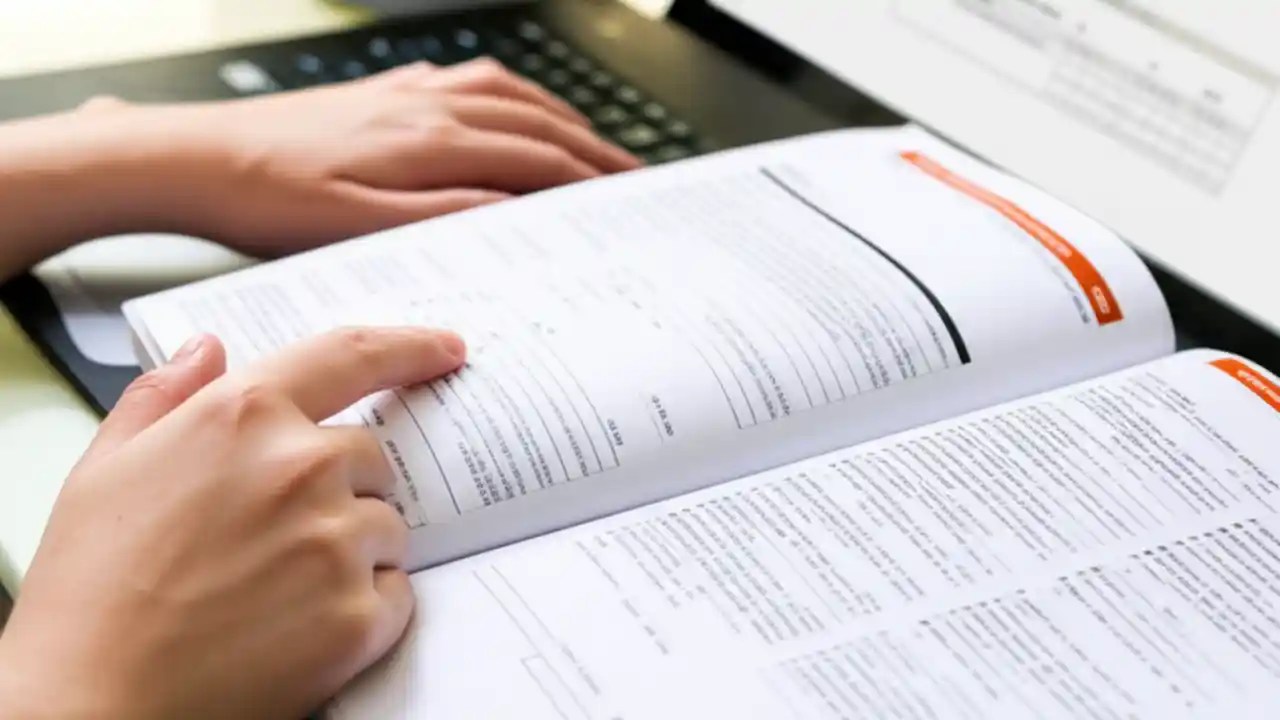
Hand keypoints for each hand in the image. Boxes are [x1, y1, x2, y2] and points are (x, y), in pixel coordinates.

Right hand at [0, 327, 463, 718]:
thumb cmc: (91, 589)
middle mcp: (303, 467)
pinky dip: (364, 608)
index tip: (447, 348)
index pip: (353, 356)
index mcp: (245, 416)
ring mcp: (337, 543)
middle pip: (370, 458)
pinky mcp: (358, 616)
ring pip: (386, 528)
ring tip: (276, 587)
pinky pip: (395, 594)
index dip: (411, 346)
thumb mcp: (105, 466)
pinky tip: (300, 626)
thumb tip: (210, 350)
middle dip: (340, 487)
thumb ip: (165, 395)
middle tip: (278, 534)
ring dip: (353, 549)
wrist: (93, 701)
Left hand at [83, 59, 640, 254]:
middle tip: (637, 176)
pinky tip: (520, 108)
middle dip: (595, 151)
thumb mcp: (362, 228)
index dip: (589, 180)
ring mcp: (411, 91)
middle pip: (537, 123)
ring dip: (565, 120)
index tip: (630, 199)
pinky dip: (519, 98)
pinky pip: (476, 83)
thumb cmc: (271, 201)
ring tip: (598, 145)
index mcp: (431, 140)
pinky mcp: (389, 92)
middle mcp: (430, 104)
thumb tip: (518, 211)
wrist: (201, 159)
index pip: (535, 159)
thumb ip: (446, 216)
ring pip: (513, 97)